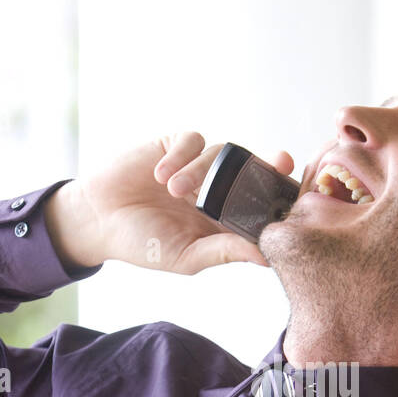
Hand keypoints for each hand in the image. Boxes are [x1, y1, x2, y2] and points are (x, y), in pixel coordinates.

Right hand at [45, 134, 295, 273]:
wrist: (98, 221)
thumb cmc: (143, 244)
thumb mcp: (186, 256)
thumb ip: (225, 251)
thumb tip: (267, 256)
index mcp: (225, 218)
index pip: (262, 203)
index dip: (281, 195)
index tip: (299, 192)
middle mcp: (217, 189)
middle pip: (253, 169)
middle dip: (269, 163)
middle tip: (281, 160)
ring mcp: (196, 165)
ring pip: (221, 154)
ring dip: (200, 171)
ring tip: (173, 191)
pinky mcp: (173, 146)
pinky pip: (191, 140)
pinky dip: (180, 155)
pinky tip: (160, 175)